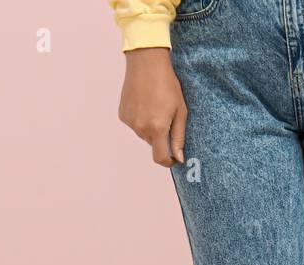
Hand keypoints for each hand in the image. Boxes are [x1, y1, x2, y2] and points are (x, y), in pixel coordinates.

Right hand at [118, 48, 187, 166]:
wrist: (146, 63)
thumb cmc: (167, 84)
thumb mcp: (180, 111)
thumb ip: (179, 137)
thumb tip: (178, 157)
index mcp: (157, 128)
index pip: (160, 158)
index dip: (168, 161)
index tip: (175, 158)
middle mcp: (140, 128)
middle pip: (153, 144)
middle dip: (162, 138)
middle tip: (168, 118)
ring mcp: (130, 121)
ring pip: (144, 134)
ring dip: (152, 128)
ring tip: (156, 107)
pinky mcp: (123, 114)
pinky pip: (135, 125)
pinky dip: (142, 120)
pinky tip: (146, 104)